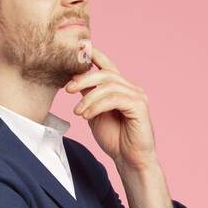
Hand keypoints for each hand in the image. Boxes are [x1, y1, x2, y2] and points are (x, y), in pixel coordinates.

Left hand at [64, 45, 158, 171]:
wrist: (128, 159)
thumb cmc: (114, 138)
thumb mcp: (94, 113)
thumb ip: (88, 96)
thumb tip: (74, 80)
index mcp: (120, 88)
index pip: (107, 65)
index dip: (94, 55)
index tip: (78, 48)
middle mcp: (130, 88)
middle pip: (105, 74)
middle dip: (84, 78)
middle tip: (68, 89)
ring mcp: (137, 96)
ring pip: (109, 86)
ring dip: (89, 98)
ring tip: (78, 111)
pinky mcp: (140, 106)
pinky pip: (115, 99)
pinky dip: (98, 106)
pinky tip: (87, 115)